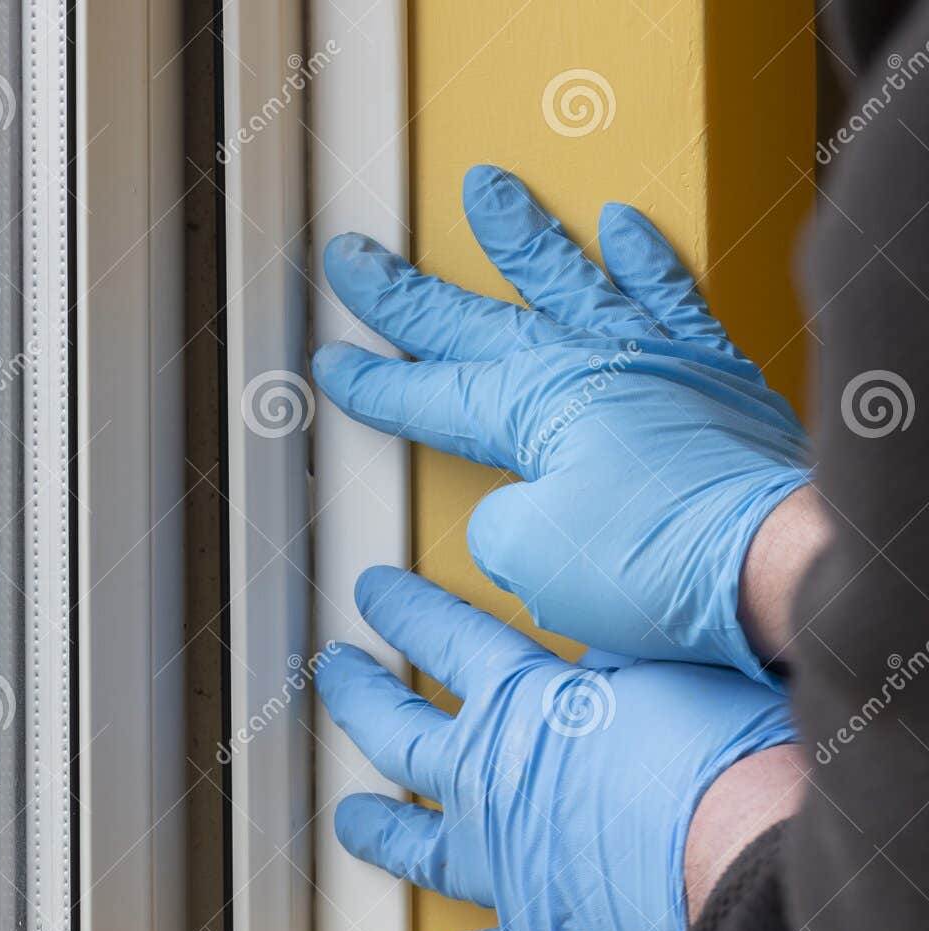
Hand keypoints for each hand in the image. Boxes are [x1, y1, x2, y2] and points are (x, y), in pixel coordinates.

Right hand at [312, 164, 809, 681]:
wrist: (774, 557)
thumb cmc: (656, 556)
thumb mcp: (536, 557)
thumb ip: (503, 522)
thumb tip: (518, 510)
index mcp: (528, 407)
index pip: (428, 391)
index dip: (375, 383)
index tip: (337, 365)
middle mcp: (581, 363)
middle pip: (471, 321)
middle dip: (404, 295)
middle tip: (357, 259)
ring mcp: (647, 355)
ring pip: (567, 277)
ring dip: (518, 237)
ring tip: (487, 191)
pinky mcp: (707, 368)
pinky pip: (669, 293)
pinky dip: (644, 259)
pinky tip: (622, 228)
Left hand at [318, 566, 798, 930]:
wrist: (753, 855)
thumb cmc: (724, 755)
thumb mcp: (666, 660)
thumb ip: (611, 653)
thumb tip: (587, 644)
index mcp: (521, 703)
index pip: (443, 638)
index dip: (403, 611)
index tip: (373, 595)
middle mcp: (490, 781)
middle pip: (397, 733)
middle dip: (358, 697)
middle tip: (334, 675)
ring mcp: (502, 864)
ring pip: (416, 846)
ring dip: (378, 831)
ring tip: (350, 821)